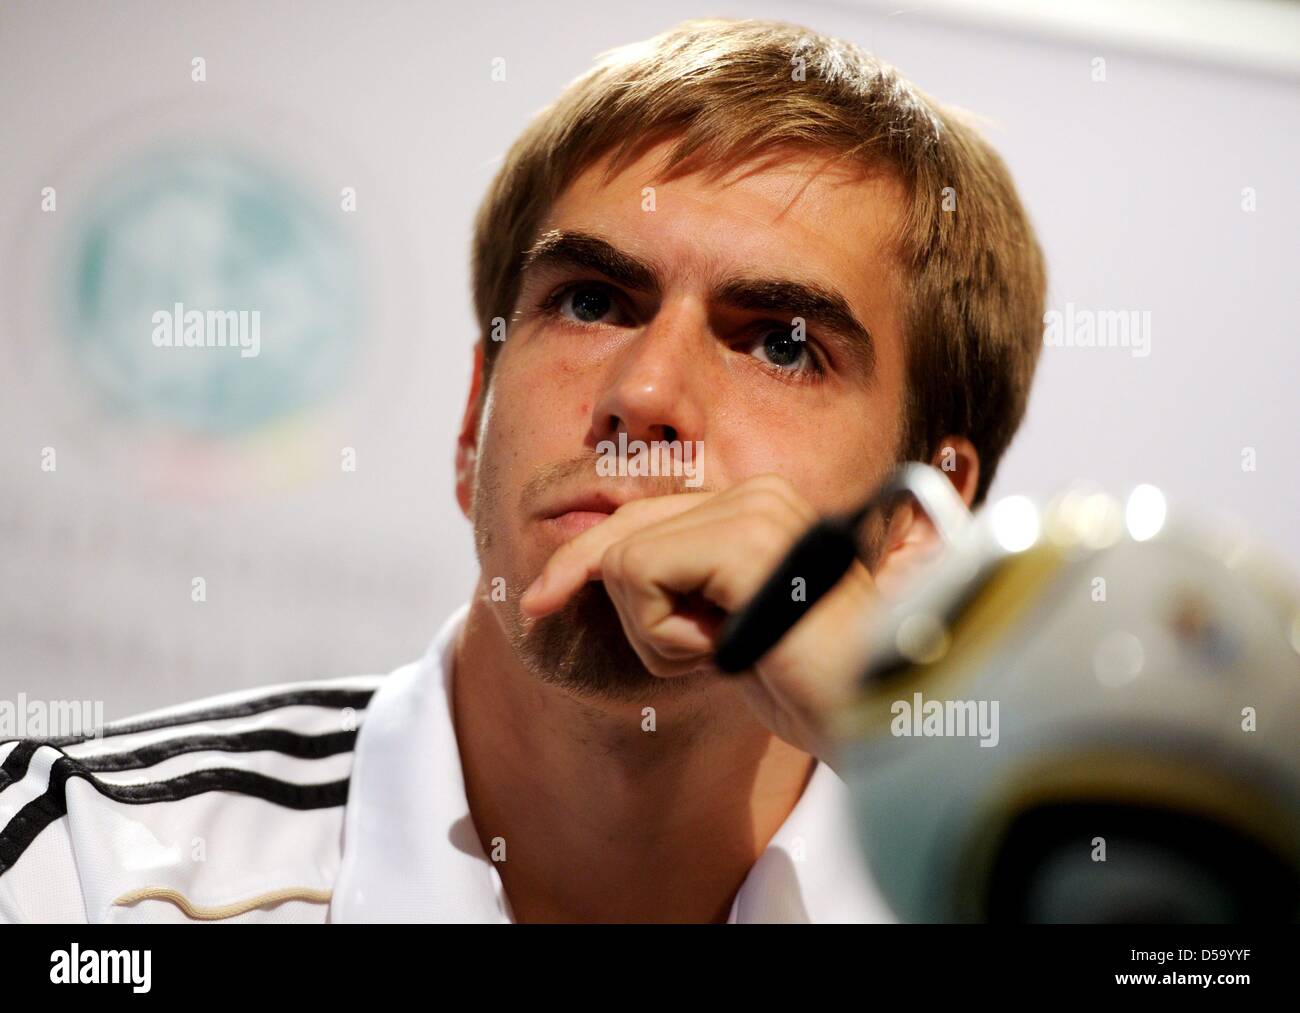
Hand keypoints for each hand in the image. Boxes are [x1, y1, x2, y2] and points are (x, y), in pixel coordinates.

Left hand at [519, 474, 876, 768]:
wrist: (879, 720)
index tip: (538, 596)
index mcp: (763, 505)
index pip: (646, 514)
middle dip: (579, 573)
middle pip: (625, 526)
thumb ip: (684, 587)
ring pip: (627, 556)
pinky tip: (720, 651)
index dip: (586, 556)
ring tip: (717, 653)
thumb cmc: (812, 685)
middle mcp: (761, 493)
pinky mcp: (745, 543)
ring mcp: (757, 512)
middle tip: (536, 604)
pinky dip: (664, 634)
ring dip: (654, 631)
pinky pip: (641, 574)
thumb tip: (602, 566)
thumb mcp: (731, 630)